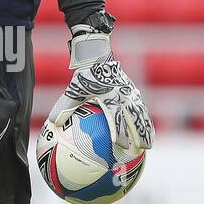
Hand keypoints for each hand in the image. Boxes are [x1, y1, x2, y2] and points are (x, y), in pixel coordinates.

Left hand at [46, 24, 154, 150]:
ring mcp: (130, 93)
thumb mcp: (74, 90)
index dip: (119, 132)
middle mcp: (124, 96)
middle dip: (141, 133)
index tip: (120, 145)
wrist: (98, 55)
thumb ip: (65, 106)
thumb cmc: (85, 75)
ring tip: (149, 144)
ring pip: (142, 114)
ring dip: (146, 128)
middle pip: (136, 117)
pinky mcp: (132, 91)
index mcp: (110, 97)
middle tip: (144, 148)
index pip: (116, 117)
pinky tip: (145, 130)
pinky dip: (144, 120)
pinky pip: (141, 108)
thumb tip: (53, 123)